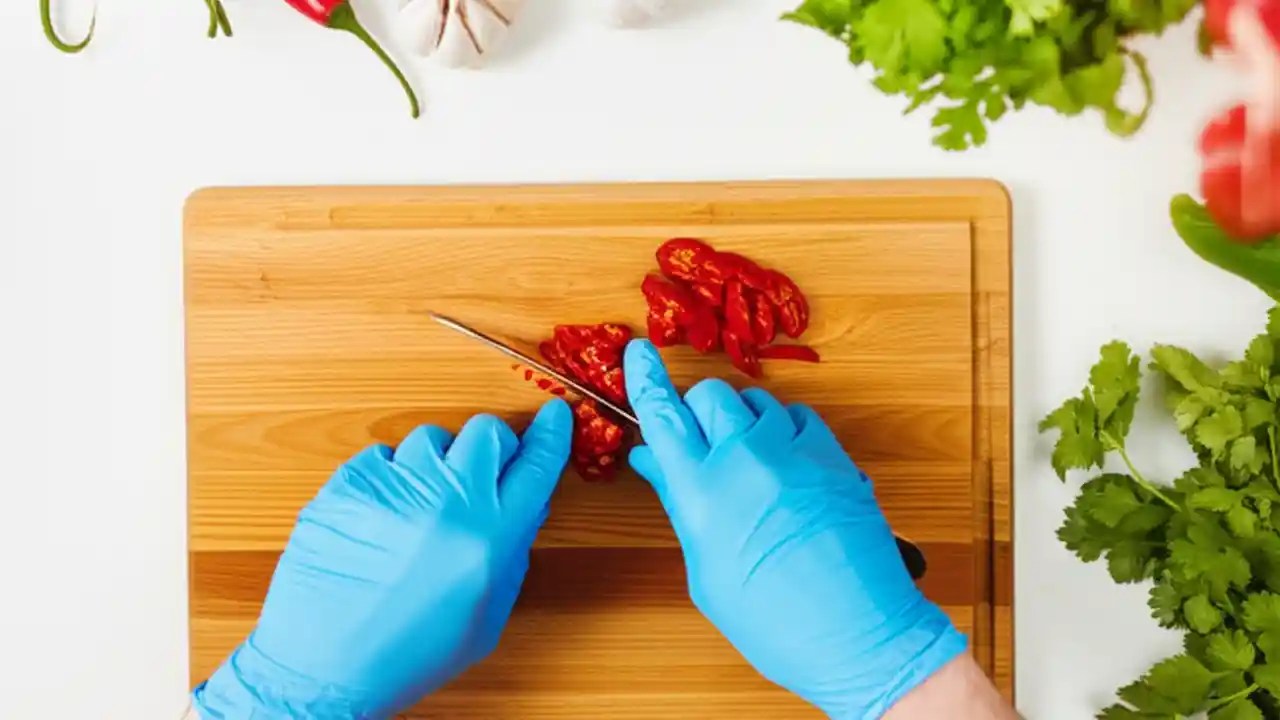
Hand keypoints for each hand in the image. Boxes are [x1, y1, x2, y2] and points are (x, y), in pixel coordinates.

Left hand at [192, 399, 572, 718]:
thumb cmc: (410, 651)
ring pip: (431, 437)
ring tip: (420, 506)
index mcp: (491, 535)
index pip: (537, 463)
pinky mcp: (350, 483)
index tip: (554, 417)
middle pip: (487, 432)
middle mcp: (448, 500)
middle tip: (480, 472)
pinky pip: (382, 456)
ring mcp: (395, 486)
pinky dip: (389, 479)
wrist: (326, 666)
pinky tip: (382, 518)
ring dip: (435, 463)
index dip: (551, 434)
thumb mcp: (487, 616)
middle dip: (491, 446)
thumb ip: (513, 552)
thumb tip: (527, 502)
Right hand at [623, 340, 966, 718]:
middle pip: (708, 395)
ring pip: (755, 400)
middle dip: (696, 409)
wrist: (858, 633)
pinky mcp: (833, 455)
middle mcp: (745, 458)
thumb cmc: (772, 622)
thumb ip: (682, 507)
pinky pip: (798, 416)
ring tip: (745, 457)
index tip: (639, 352)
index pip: (661, 415)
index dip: (646, 378)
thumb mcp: (707, 572)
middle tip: (698, 440)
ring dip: (741, 417)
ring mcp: (794, 451)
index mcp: (701, 492)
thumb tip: (654, 463)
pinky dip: (783, 427)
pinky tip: (783, 459)